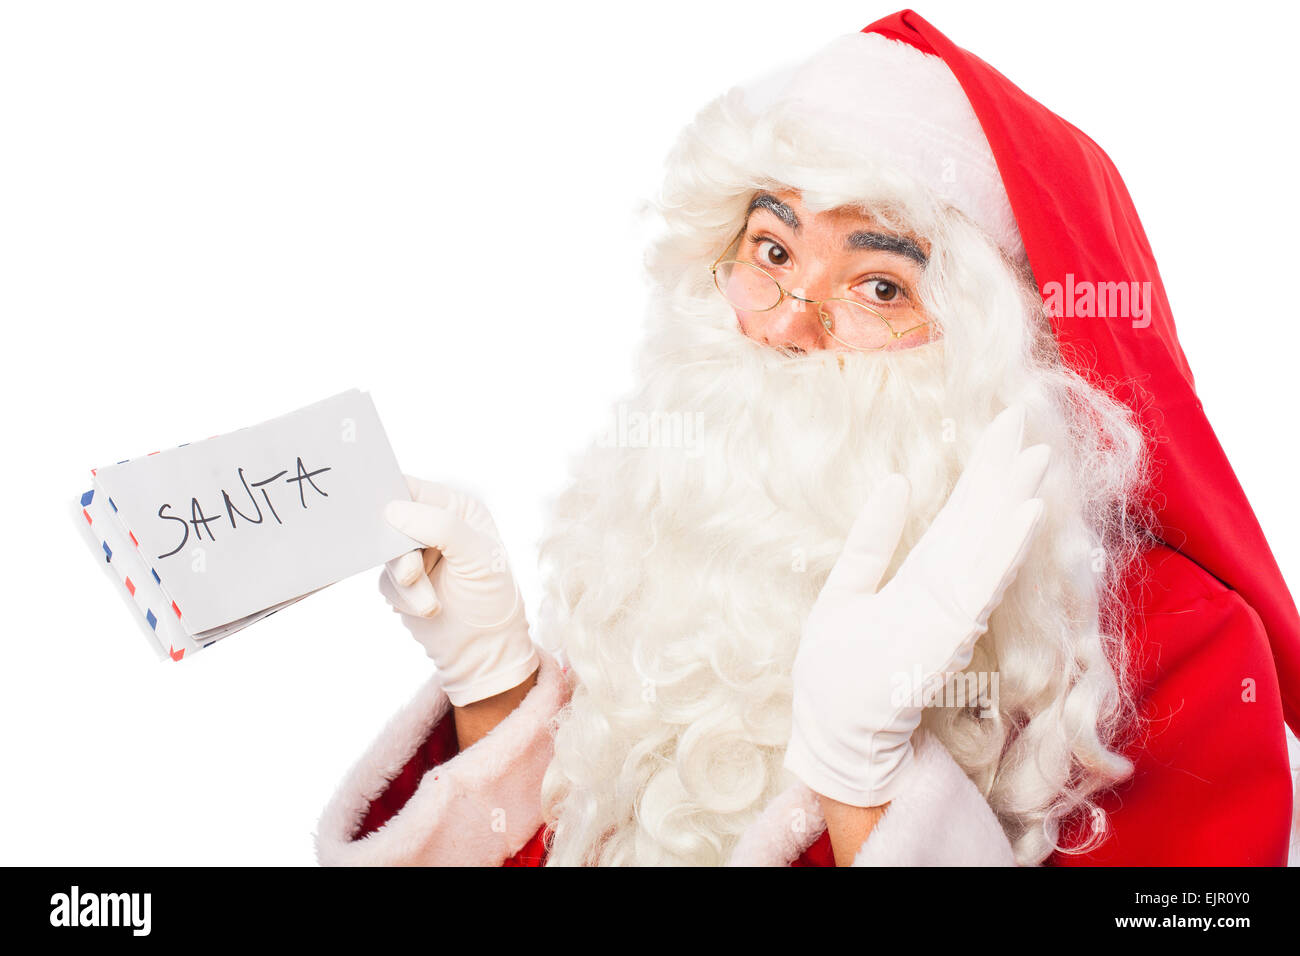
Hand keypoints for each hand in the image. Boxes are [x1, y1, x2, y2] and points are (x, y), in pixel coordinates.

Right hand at [380, 477, 538, 706]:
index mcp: (458, 509)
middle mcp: (435, 526)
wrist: (484, 651)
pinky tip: (428, 609)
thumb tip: (393, 509)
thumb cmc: (491, 599)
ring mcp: (417, 553)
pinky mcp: (404, 580)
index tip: (379, 517)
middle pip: (391, 522)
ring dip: (407, 584)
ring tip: (431, 604)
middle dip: (401, 554)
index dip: (390, 498)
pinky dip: (403, 598)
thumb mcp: (477, 557)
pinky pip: (385, 582)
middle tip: (411, 574)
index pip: (414, 490)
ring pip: (386, 556)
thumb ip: (441, 527)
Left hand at [783, 404, 1049, 806]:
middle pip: (978, 522)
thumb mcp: (844, 592)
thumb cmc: (839, 672)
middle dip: (1003, 472)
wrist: (835, 733)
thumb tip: (895, 481)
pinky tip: (1025, 514)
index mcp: (920, 578)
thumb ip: (871, 542)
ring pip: (987, 546)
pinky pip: (979, 586)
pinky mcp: (946, 635)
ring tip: (1040, 456)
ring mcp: (948, 612)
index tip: (1006, 426)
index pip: (959, 516)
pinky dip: (1004, 549)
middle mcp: (942, 592)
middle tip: (1028, 421)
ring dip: (1014, 501)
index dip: (983, 472)